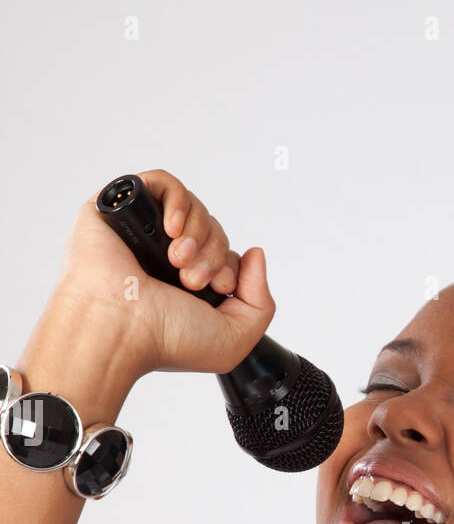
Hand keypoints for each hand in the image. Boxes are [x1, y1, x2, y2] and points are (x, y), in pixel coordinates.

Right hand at [53, 168, 276, 381]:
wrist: (120, 329)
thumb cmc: (165, 340)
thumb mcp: (234, 339)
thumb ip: (262, 303)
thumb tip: (255, 255)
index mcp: (187, 286)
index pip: (225, 256)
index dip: (230, 266)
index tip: (220, 287)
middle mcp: (164, 259)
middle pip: (213, 231)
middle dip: (214, 252)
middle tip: (193, 279)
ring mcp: (143, 233)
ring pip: (193, 208)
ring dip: (197, 232)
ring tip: (178, 260)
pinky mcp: (120, 209)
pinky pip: (163, 183)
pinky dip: (178, 200)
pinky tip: (172, 229)